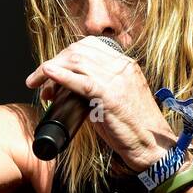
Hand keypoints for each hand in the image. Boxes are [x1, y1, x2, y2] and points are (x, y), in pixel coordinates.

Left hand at [25, 37, 173, 172]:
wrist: (153, 147)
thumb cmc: (134, 130)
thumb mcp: (116, 100)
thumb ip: (97, 89)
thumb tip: (70, 90)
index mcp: (125, 64)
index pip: (89, 46)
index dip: (66, 55)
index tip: (53, 70)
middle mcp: (121, 66)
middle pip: (78, 51)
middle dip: (54, 61)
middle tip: (40, 82)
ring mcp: (117, 79)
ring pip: (76, 61)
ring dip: (51, 71)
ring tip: (39, 87)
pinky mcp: (110, 96)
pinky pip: (80, 80)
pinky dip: (60, 75)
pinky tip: (47, 73)